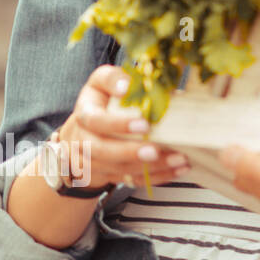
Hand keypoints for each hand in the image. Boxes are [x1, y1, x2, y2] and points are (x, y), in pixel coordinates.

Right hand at [60, 65, 191, 189]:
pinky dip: (156, 177)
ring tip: (178, 159)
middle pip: (100, 151)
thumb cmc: (101, 101)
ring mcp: (92, 161)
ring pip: (117, 169)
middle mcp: (83, 140)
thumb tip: (127, 84)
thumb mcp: (102, 83)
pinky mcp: (107, 175)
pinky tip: (178, 170)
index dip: (118, 124)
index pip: (96, 121)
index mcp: (85, 113)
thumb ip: (114, 79)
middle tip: (156, 151)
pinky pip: (130, 180)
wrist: (81, 133)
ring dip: (149, 167)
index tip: (145, 124)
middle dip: (129, 152)